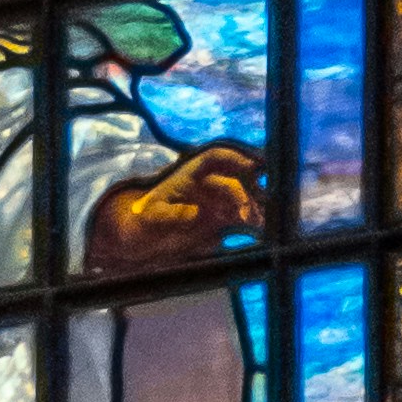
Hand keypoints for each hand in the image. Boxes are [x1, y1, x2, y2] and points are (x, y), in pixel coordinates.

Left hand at [81, 143, 264, 275]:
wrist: (142, 243)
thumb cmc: (142, 222)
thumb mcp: (149, 217)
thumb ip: (170, 214)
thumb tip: (194, 212)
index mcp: (190, 175)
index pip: (216, 159)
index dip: (235, 159)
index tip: (252, 168)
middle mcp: (208, 186)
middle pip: (236, 183)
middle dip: (247, 196)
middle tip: (250, 216)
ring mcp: (217, 204)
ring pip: (244, 202)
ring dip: (254, 212)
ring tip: (259, 227)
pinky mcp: (222, 223)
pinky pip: (243, 222)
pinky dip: (252, 227)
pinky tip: (259, 235)